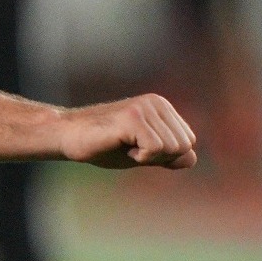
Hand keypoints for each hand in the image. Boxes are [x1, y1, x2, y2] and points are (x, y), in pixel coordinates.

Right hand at [56, 94, 197, 169]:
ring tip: (123, 145)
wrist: (68, 137)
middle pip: (184, 146)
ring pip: (172, 149)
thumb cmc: (104, 146)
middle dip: (160, 157)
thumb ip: (167, 155)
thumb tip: (192, 158)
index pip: (188, 142)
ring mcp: (145, 108)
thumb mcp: (143, 153)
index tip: (138, 149)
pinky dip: (140, 157)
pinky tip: (120, 145)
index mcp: (162, 106)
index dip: (165, 156)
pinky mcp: (133, 118)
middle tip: (130, 148)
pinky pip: (156, 149)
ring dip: (148, 157)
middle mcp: (156, 102)